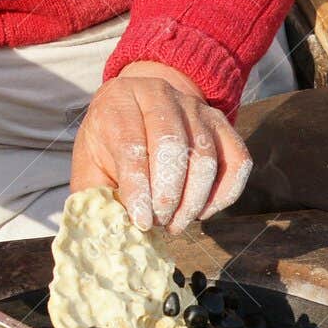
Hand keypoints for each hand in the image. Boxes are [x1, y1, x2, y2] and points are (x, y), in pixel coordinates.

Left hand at [70, 60, 251, 232]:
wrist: (138, 111)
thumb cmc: (111, 144)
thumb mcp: (90, 165)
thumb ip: (96, 197)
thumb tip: (111, 233)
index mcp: (120, 101)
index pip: (132, 145)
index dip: (139, 189)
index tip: (142, 222)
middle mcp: (160, 94)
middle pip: (173, 146)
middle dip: (168, 196)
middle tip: (160, 223)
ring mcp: (196, 108)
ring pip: (206, 157)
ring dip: (193, 201)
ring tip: (175, 223)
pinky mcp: (222, 123)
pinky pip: (237, 161)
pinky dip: (224, 194)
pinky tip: (202, 212)